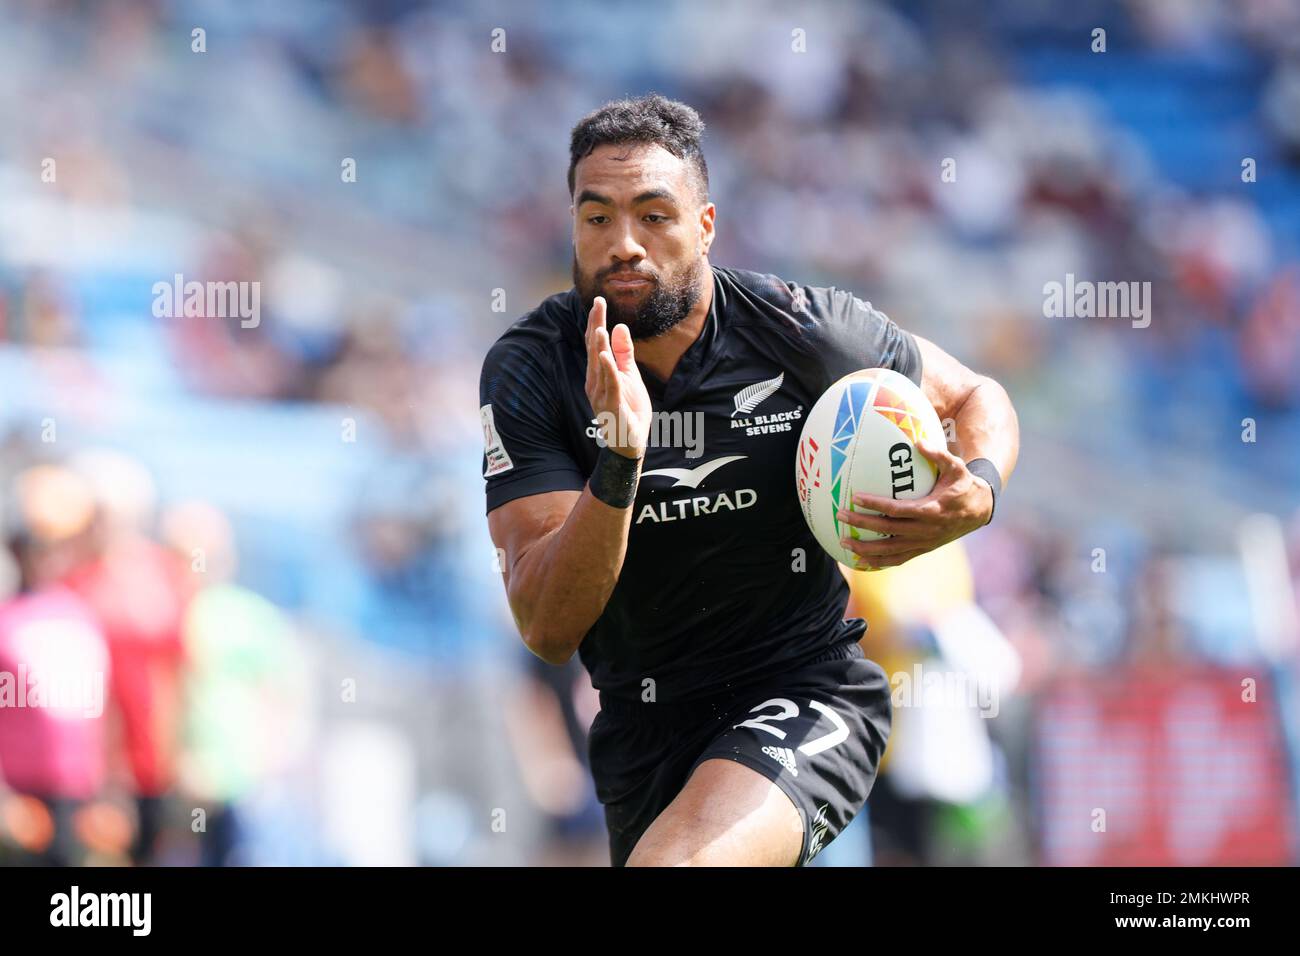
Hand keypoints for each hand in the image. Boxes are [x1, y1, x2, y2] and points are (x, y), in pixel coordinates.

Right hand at [584, 296, 651, 458]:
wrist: (630, 442)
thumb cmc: (628, 409)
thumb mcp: (629, 375)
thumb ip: (623, 352)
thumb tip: (619, 326)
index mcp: (599, 373)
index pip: (596, 343)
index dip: (597, 322)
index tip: (599, 300)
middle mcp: (595, 382)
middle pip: (594, 349)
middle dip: (596, 326)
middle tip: (597, 304)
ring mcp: (601, 395)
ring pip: (599, 367)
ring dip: (599, 346)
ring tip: (599, 326)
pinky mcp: (611, 407)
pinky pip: (609, 386)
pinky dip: (607, 371)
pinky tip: (605, 357)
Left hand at [834, 436, 993, 570]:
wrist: (980, 511)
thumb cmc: (964, 485)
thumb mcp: (956, 467)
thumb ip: (938, 454)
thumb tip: (919, 442)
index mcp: (932, 510)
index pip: (897, 509)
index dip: (875, 505)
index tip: (855, 498)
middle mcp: (926, 530)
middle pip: (888, 531)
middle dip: (862, 524)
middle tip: (840, 516)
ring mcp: (924, 543)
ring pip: (890, 550)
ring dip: (865, 548)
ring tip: (843, 542)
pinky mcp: (923, 550)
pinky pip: (898, 559)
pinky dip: (879, 561)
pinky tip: (860, 560)